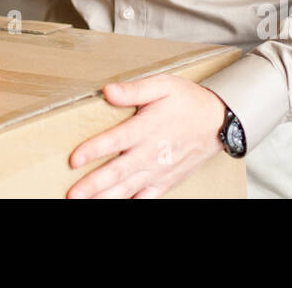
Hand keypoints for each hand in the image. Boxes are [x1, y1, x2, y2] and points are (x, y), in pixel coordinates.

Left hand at [66, 76, 227, 198]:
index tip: (74, 159)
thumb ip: (134, 89)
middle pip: (117, 172)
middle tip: (73, 194)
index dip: (94, 150)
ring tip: (85, 203)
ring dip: (105, 198)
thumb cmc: (188, 101)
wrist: (218, 122)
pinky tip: (115, 207)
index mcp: (147, 128)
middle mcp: (150, 153)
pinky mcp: (165, 181)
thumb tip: (108, 91)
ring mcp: (158, 170)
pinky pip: (146, 198)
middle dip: (93, 184)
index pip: (115, 141)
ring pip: (127, 189)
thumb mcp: (163, 85)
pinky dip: (131, 204)